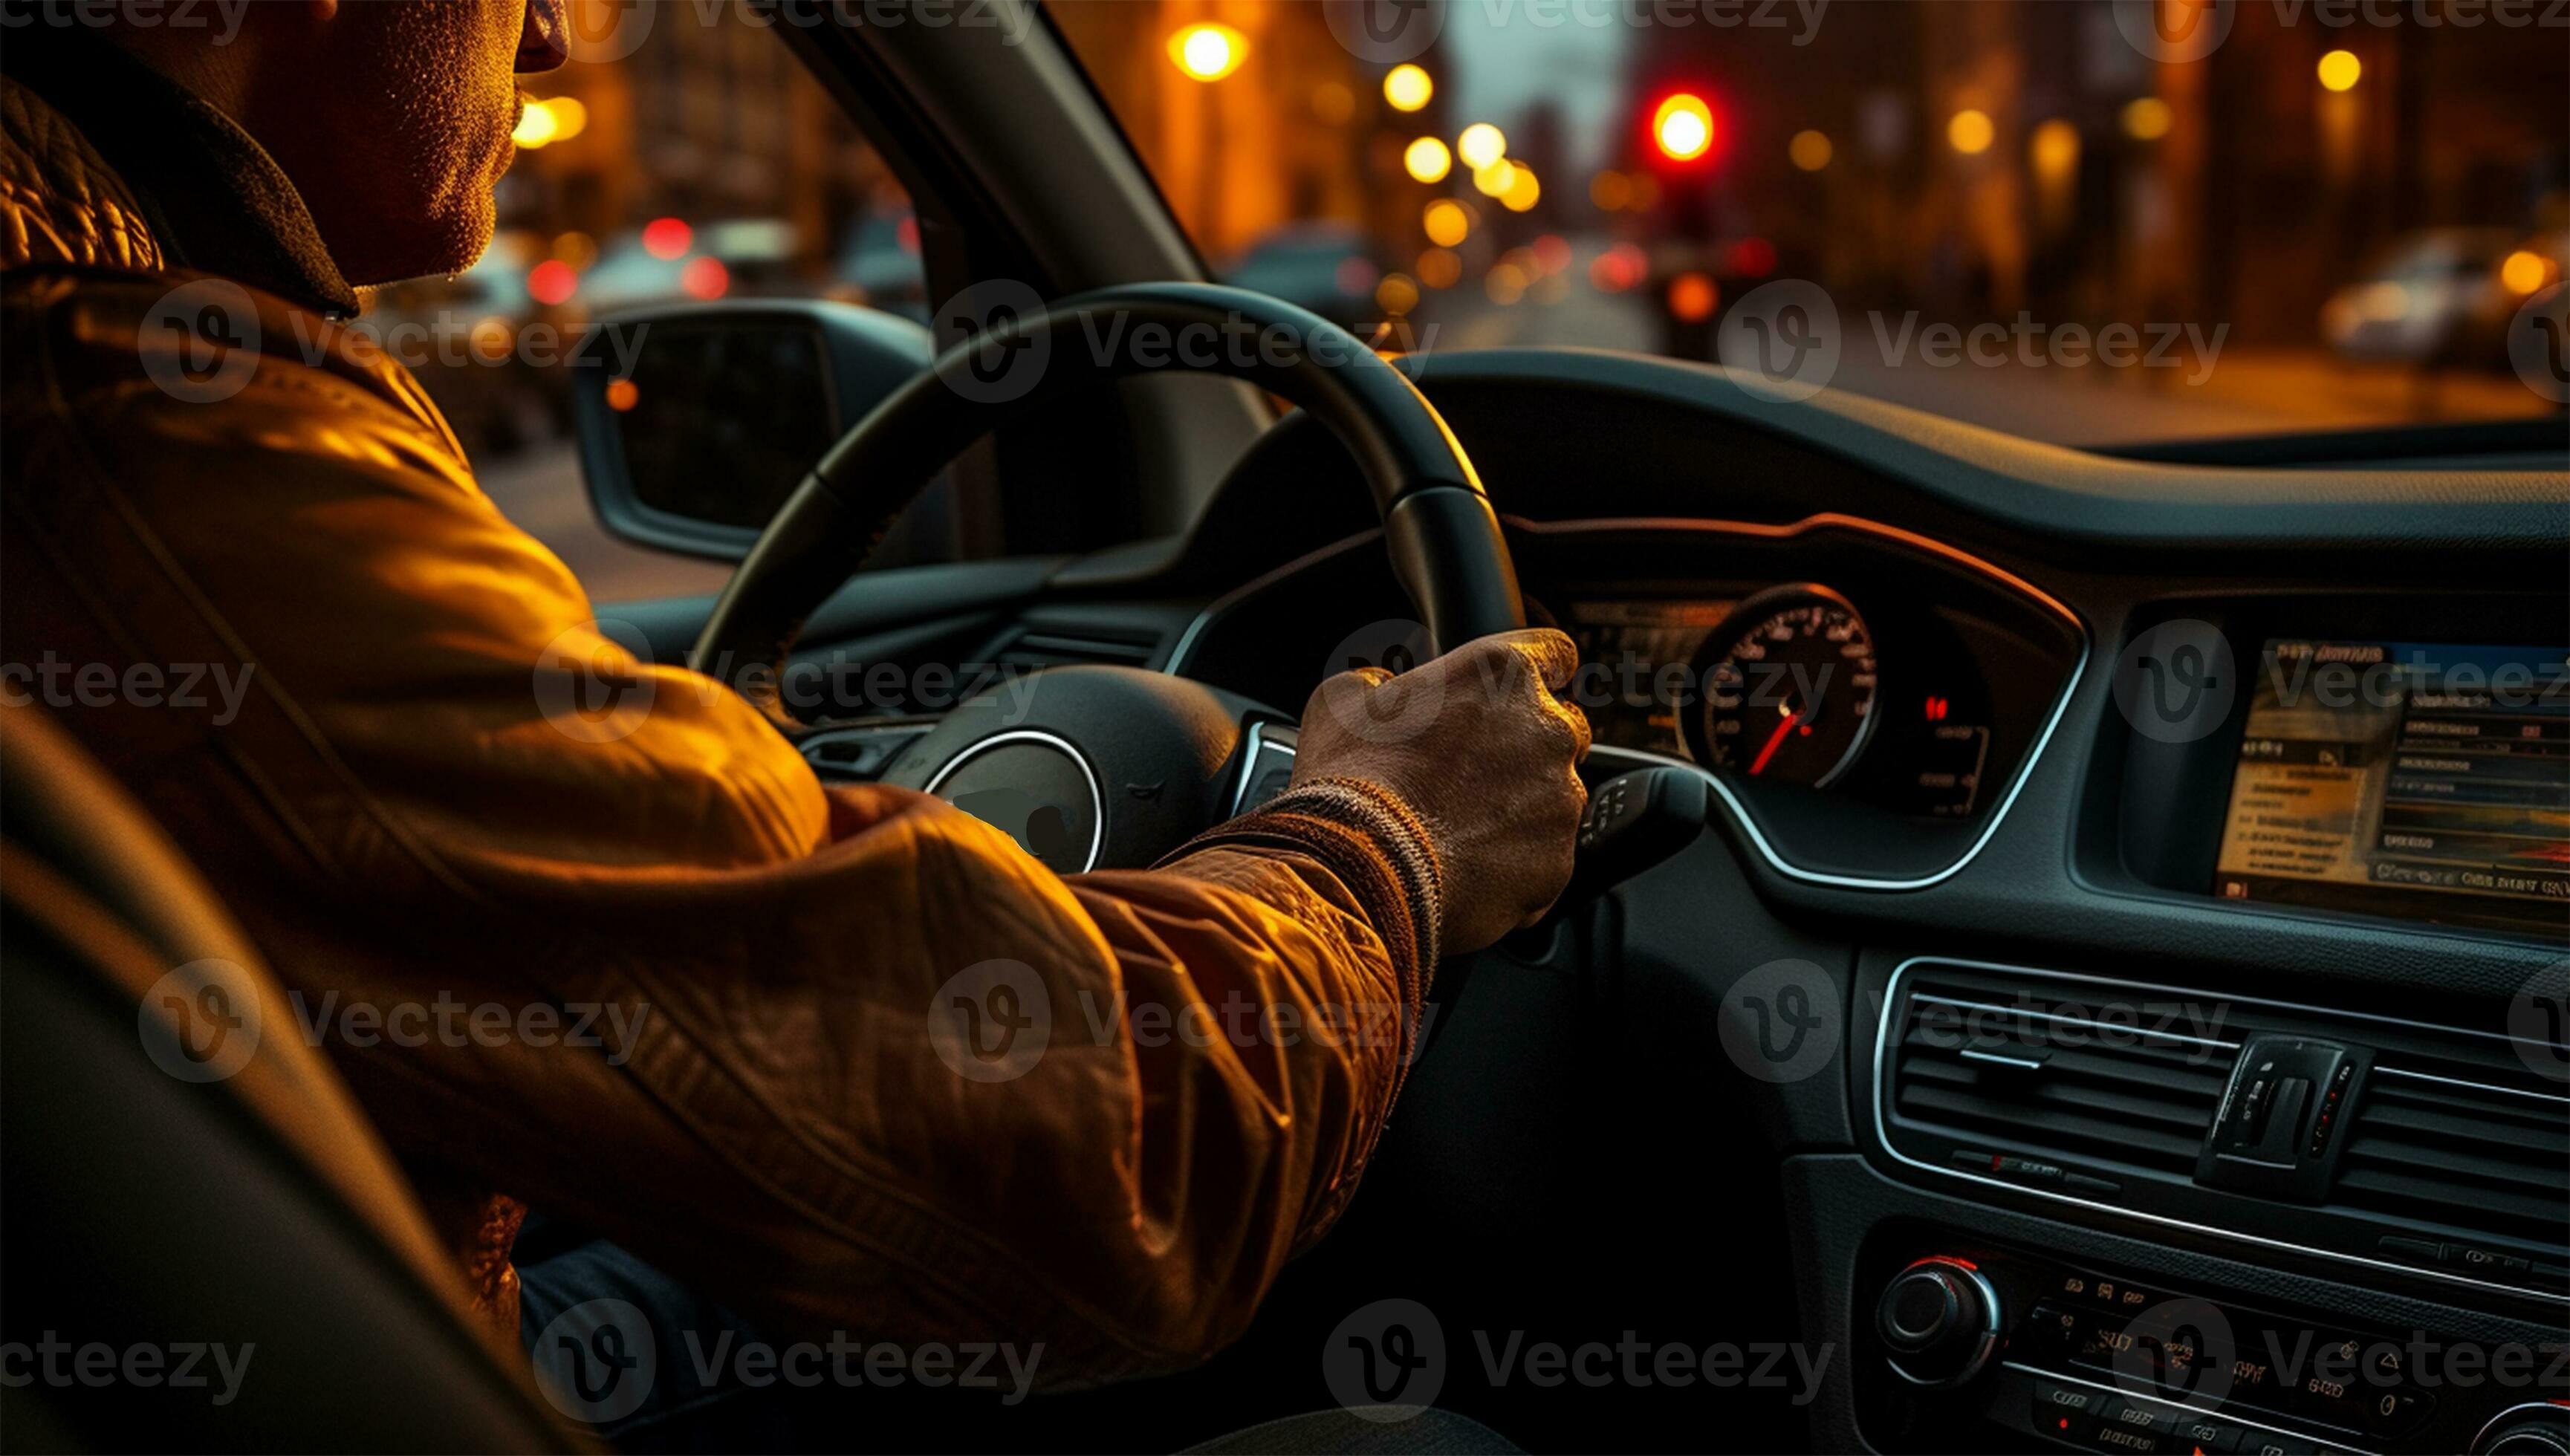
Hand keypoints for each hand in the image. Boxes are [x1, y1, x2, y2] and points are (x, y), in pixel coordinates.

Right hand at [1293, 628, 1590, 953]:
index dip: (1539, 674)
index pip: (1556, 654)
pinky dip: (1515, 863)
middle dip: (1528, 749)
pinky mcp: (1558, 858)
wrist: (1363, 866)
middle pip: (1563, 730)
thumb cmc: (1351, 778)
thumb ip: (1376, 681)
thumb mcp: (1341, 702)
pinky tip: (1466, 868)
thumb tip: (1380, 688)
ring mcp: (1560, 797)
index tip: (1516, 699)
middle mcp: (1547, 728)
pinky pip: (1546, 856)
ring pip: (1556, 798)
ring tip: (1460, 831)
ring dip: (1521, 808)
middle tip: (1473, 775)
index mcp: (1501, 675)